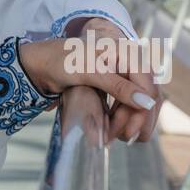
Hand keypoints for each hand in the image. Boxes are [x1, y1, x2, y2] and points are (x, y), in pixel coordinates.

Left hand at [17, 27, 158, 134]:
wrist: (40, 62)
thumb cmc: (61, 61)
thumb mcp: (88, 71)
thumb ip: (118, 85)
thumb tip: (147, 102)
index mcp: (126, 51)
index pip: (149, 86)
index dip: (143, 112)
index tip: (128, 133)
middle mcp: (129, 61)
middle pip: (147, 96)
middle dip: (135, 120)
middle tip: (119, 138)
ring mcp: (123, 72)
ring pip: (139, 102)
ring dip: (129, 121)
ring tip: (111, 135)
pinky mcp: (115, 83)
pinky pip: (128, 102)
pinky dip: (122, 116)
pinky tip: (111, 127)